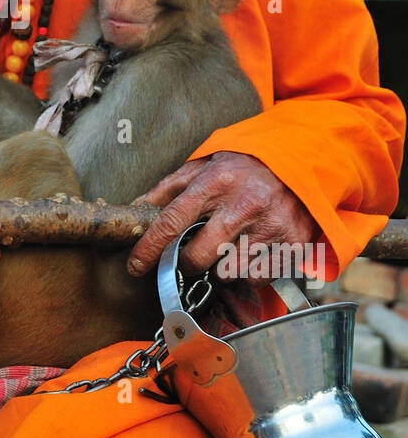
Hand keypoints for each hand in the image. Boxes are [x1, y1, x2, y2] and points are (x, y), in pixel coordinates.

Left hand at [125, 150, 317, 283]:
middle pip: (200, 256)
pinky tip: (252, 251)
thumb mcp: (206, 165)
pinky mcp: (293, 243)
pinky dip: (249, 271)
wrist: (302, 160)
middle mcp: (244, 205)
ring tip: (230, 246)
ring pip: (228, 272)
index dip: (149, 248)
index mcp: (216, 182)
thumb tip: (138, 206)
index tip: (135, 266)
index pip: (172, 221)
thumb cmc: (246, 166)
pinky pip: (257, 277)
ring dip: (222, 267)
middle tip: (192, 256)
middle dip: (189, 262)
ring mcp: (271, 226)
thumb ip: (170, 186)